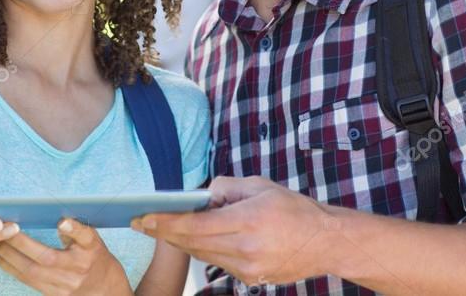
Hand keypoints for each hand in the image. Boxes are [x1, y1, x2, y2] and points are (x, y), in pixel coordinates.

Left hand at [0, 218, 130, 295]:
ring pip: (32, 273)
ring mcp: (65, 286)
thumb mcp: (92, 239)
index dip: (74, 229)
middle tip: (3, 231)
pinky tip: (0, 258)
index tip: (62, 222)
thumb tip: (61, 220)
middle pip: (47, 258)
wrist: (102, 287)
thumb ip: (77, 230)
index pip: (84, 238)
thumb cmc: (93, 256)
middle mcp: (78, 270)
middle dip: (21, 244)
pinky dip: (11, 269)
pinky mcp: (54, 295)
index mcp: (90, 251)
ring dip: (10, 258)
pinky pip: (29, 282)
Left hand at [132, 176, 338, 286]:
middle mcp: (246, 248)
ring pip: (201, 255)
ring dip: (179, 241)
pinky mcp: (249, 279)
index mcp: (248, 221)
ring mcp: (247, 268)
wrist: (325, 242)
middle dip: (163, 232)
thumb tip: (198, 197)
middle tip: (140, 222)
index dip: (165, 222)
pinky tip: (191, 238)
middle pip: (193, 243)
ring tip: (159, 228)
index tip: (142, 217)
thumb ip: (225, 188)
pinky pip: (216, 263)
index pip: (196, 225)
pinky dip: (202, 249)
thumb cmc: (293, 208)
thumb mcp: (259, 185)